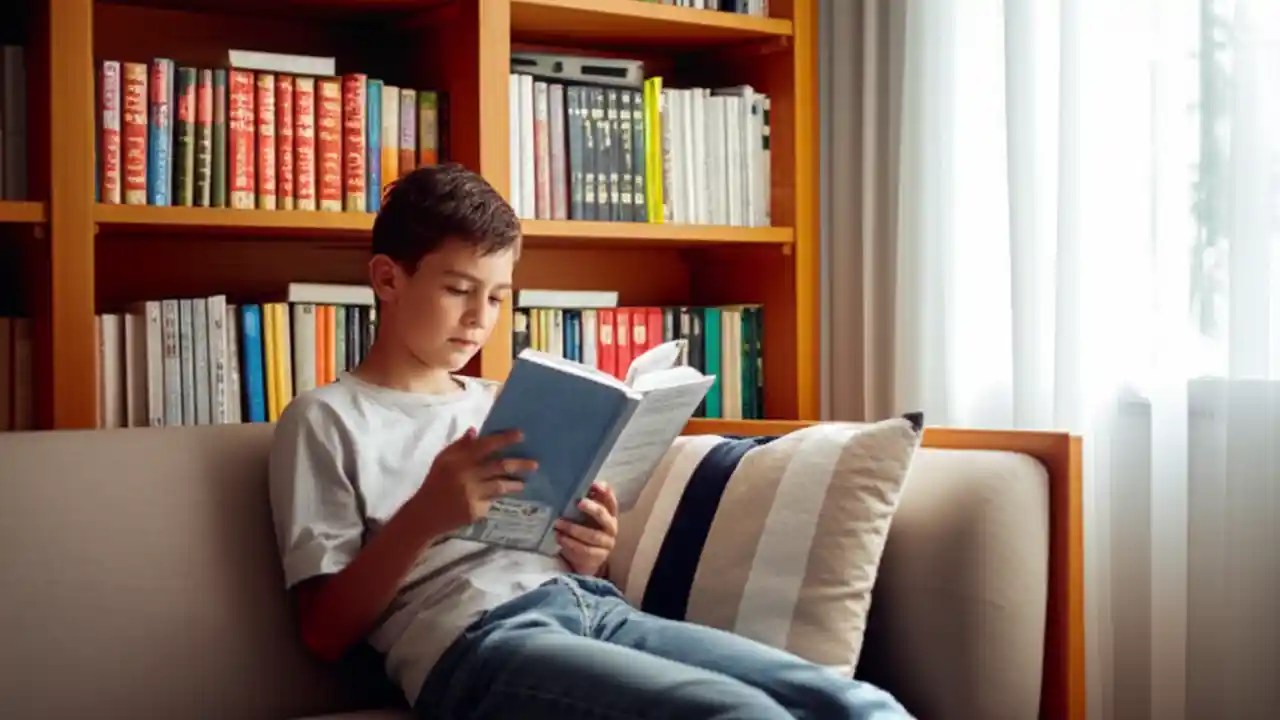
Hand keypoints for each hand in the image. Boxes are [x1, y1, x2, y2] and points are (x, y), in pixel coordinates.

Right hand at [409, 427, 535, 532]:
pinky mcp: (476, 510)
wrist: (425, 514)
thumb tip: (475, 431)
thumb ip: (459, 446)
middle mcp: (467, 475)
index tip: (521, 435)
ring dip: (515, 484)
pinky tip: (495, 498)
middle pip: (499, 466)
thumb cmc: (435, 483)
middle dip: (520, 464)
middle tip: (535, 464)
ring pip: (500, 486)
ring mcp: (472, 494)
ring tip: (522, 483)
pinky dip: (494, 498)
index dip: (504, 439)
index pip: (485, 445)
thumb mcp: (442, 460)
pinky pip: (491, 501)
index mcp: (458, 460)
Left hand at [555, 481, 618, 576]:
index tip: (594, 485)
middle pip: (604, 516)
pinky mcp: (598, 557)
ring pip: (592, 535)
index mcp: (610, 514)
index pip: (611, 501)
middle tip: (578, 502)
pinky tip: (559, 537)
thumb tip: (572, 486)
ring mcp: (606, 544)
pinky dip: (570, 543)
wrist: (586, 559)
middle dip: (592, 508)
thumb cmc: (585, 531)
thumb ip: (585, 503)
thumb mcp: (586, 516)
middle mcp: (611, 528)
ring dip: (573, 528)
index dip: (605, 492)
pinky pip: (584, 550)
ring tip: (558, 523)